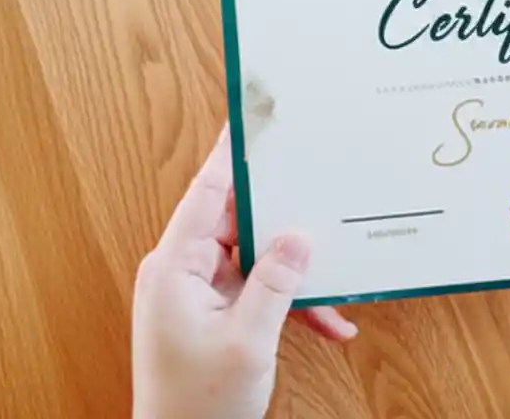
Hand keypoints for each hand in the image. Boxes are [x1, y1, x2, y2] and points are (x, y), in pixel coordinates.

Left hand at [132, 126, 357, 418]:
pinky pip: (257, 291)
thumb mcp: (248, 341)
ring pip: (255, 258)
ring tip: (335, 278)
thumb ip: (276, 283)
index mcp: (175, 267)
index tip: (253, 118)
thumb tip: (298, 236)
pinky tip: (328, 323)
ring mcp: (196, 294)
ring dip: (295, 274)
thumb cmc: (197, 406)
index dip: (231, 154)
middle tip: (320, 190)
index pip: (206, 193)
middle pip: (237, 221)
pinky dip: (290, 304)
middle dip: (284, 218)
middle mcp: (181, 272)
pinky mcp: (212, 314)